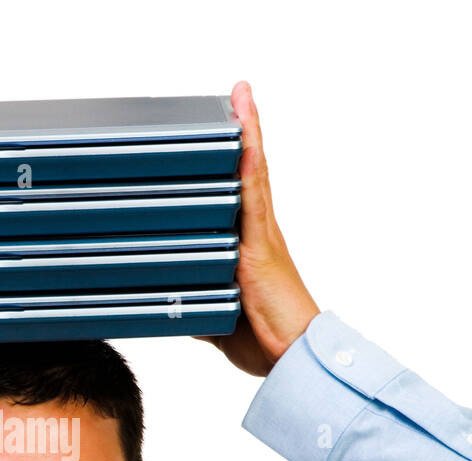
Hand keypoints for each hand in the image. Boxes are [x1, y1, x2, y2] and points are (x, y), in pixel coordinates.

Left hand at [195, 81, 320, 376]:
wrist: (292, 354)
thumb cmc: (265, 338)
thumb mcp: (222, 316)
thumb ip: (201, 303)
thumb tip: (179, 308)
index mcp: (251, 246)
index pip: (242, 192)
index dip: (239, 158)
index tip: (232, 126)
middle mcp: (259, 233)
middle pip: (250, 172)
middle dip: (244, 132)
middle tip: (237, 94)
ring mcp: (262, 237)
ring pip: (254, 175)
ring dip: (249, 134)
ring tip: (241, 96)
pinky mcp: (260, 247)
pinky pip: (254, 199)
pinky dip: (250, 166)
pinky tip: (245, 140)